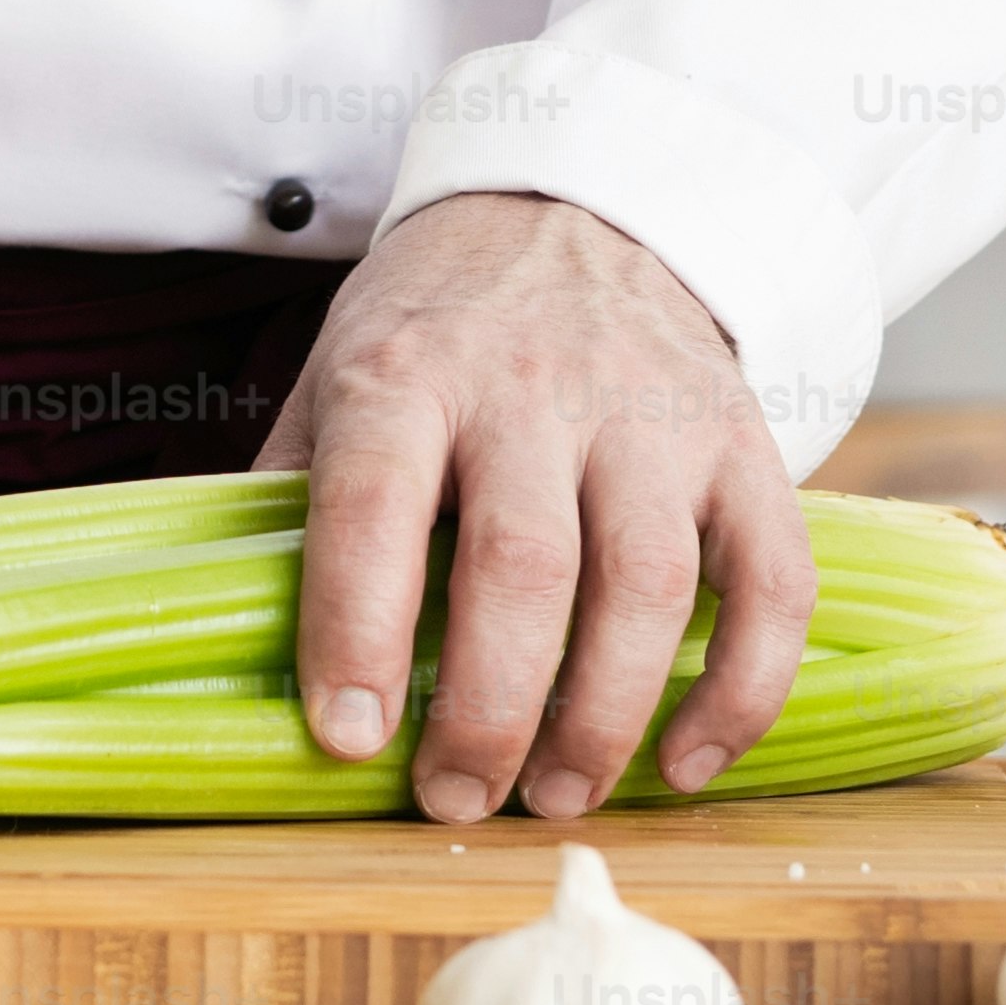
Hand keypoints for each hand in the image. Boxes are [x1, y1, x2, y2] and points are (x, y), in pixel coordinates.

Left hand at [253, 192, 810, 824]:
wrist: (575, 205)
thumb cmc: (438, 324)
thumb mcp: (338, 369)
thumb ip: (296, 491)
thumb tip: (232, 634)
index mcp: (407, 371)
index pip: (374, 503)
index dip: (355, 628)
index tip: (347, 736)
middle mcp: (534, 386)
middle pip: (522, 564)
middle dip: (489, 707)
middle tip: (456, 798)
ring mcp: (652, 415)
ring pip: (650, 583)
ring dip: (605, 717)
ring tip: (555, 796)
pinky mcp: (744, 443)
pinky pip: (773, 583)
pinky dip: (740, 690)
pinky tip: (683, 763)